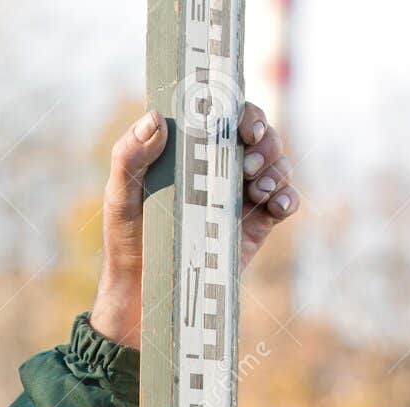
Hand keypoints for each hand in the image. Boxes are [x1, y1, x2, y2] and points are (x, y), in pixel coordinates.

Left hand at [88, 103, 298, 349]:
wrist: (142, 289)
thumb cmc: (127, 238)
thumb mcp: (121, 196)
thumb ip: (129, 157)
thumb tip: (154, 118)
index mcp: (192, 151)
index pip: (226, 116)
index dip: (243, 113)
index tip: (243, 127)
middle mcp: (219, 167)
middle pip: (260, 137)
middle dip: (266, 141)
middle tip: (250, 161)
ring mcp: (240, 194)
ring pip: (276, 165)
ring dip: (276, 167)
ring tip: (257, 188)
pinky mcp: (254, 224)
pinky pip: (284, 201)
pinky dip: (288, 197)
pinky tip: (276, 204)